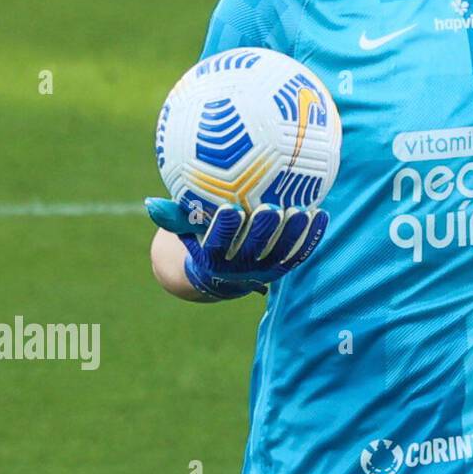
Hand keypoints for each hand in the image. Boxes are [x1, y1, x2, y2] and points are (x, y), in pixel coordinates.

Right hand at [145, 198, 328, 298]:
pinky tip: (322, 213)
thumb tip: (150, 202)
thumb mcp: (187, 229)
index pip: (217, 245)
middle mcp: (240, 268)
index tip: (228, 208)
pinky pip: (300, 252)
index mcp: (214, 259)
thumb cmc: (202, 237)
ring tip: (302, 209)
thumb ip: (176, 215)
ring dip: (292, 233)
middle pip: (253, 250)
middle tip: (269, 207)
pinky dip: (311, 235)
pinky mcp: (284, 267)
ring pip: (281, 253)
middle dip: (261, 230)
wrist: (222, 271)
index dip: (223, 228)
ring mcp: (265, 269)